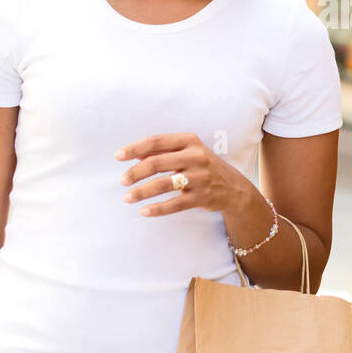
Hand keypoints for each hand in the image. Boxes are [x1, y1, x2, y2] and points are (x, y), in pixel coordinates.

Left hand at [115, 132, 251, 217]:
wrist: (233, 187)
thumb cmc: (203, 166)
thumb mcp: (188, 152)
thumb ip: (164, 152)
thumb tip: (135, 156)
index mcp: (189, 141)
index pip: (156, 141)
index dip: (135, 148)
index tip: (118, 156)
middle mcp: (196, 157)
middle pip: (156, 163)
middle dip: (135, 173)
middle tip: (122, 181)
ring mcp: (200, 177)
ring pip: (163, 184)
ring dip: (141, 192)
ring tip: (127, 198)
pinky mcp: (202, 197)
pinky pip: (175, 204)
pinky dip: (157, 209)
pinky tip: (144, 211)